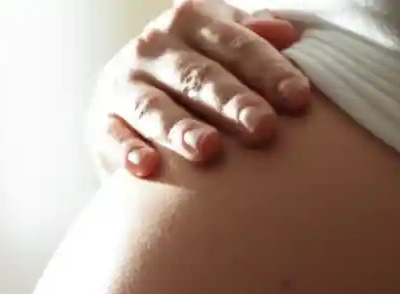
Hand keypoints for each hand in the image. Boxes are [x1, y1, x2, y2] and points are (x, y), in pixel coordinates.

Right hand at [88, 0, 309, 178]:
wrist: (130, 94)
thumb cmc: (197, 71)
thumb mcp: (223, 46)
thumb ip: (254, 39)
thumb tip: (286, 32)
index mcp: (189, 21)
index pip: (235, 44)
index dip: (269, 70)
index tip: (299, 99)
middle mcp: (152, 48)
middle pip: (198, 76)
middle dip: (231, 102)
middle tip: (262, 128)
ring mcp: (122, 85)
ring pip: (154, 108)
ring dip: (181, 129)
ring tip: (208, 149)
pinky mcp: (100, 122)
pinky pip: (113, 137)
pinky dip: (127, 152)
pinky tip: (148, 167)